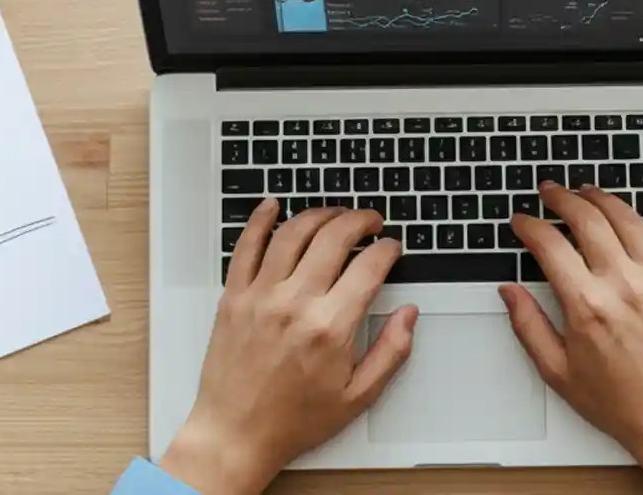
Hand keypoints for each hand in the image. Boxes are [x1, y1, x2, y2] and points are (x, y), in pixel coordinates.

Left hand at [161, 201, 417, 494]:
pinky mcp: (234, 297)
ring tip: (335, 215)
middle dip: (360, 221)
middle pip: (334, 238)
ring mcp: (260, 296)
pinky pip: (246, 246)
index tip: (392, 247)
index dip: (387, 249)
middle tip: (370, 221)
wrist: (235, 434)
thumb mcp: (357, 396)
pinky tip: (273, 206)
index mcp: (330, 328)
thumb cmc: (293, 420)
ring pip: (293, 233)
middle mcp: (295, 304)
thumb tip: (408, 314)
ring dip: (320, 214)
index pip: (369, 267)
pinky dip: (260, 220)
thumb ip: (391, 352)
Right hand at [500, 174, 642, 494]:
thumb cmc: (621, 404)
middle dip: (561, 199)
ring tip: (587, 190)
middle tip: (550, 192)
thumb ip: (529, 326)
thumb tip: (508, 291)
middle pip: (586, 221)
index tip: (522, 221)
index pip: (549, 246)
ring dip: (602, 197)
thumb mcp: (558, 372)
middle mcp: (623, 285)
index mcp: (587, 306)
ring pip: (627, 219)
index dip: (529, 226)